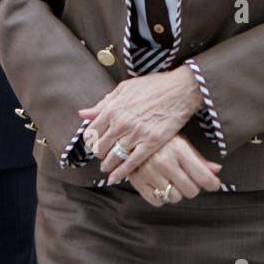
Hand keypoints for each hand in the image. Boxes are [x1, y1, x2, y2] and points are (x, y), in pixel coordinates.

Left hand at [79, 65, 202, 185]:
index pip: (90, 132)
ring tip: (107, 167)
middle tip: (102, 155)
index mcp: (113, 108)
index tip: (94, 143)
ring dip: (107, 165)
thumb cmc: (154, 86)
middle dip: (98, 153)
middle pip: (99, 147)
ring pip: (113, 157)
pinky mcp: (151, 143)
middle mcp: (121, 123)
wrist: (181, 90)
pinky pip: (131, 163)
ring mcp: (136, 134)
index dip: (90, 140)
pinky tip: (114, 178)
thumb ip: (103, 103)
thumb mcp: (125, 88)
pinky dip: (120, 173)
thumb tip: (83, 114)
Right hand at [128, 134, 223, 206]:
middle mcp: (164, 162)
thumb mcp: (183, 143)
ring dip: (177, 193)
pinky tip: (161, 186)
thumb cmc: (162, 140)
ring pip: (174, 198)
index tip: (213, 184)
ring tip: (173, 182)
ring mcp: (149, 173)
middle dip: (193, 188)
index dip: (213, 184)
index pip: (203, 177)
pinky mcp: (137, 182)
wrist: (131, 135)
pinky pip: (157, 202)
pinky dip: (161, 198)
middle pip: (191, 191)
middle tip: (189, 181)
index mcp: (179, 150)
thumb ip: (200, 159)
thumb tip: (217, 171)